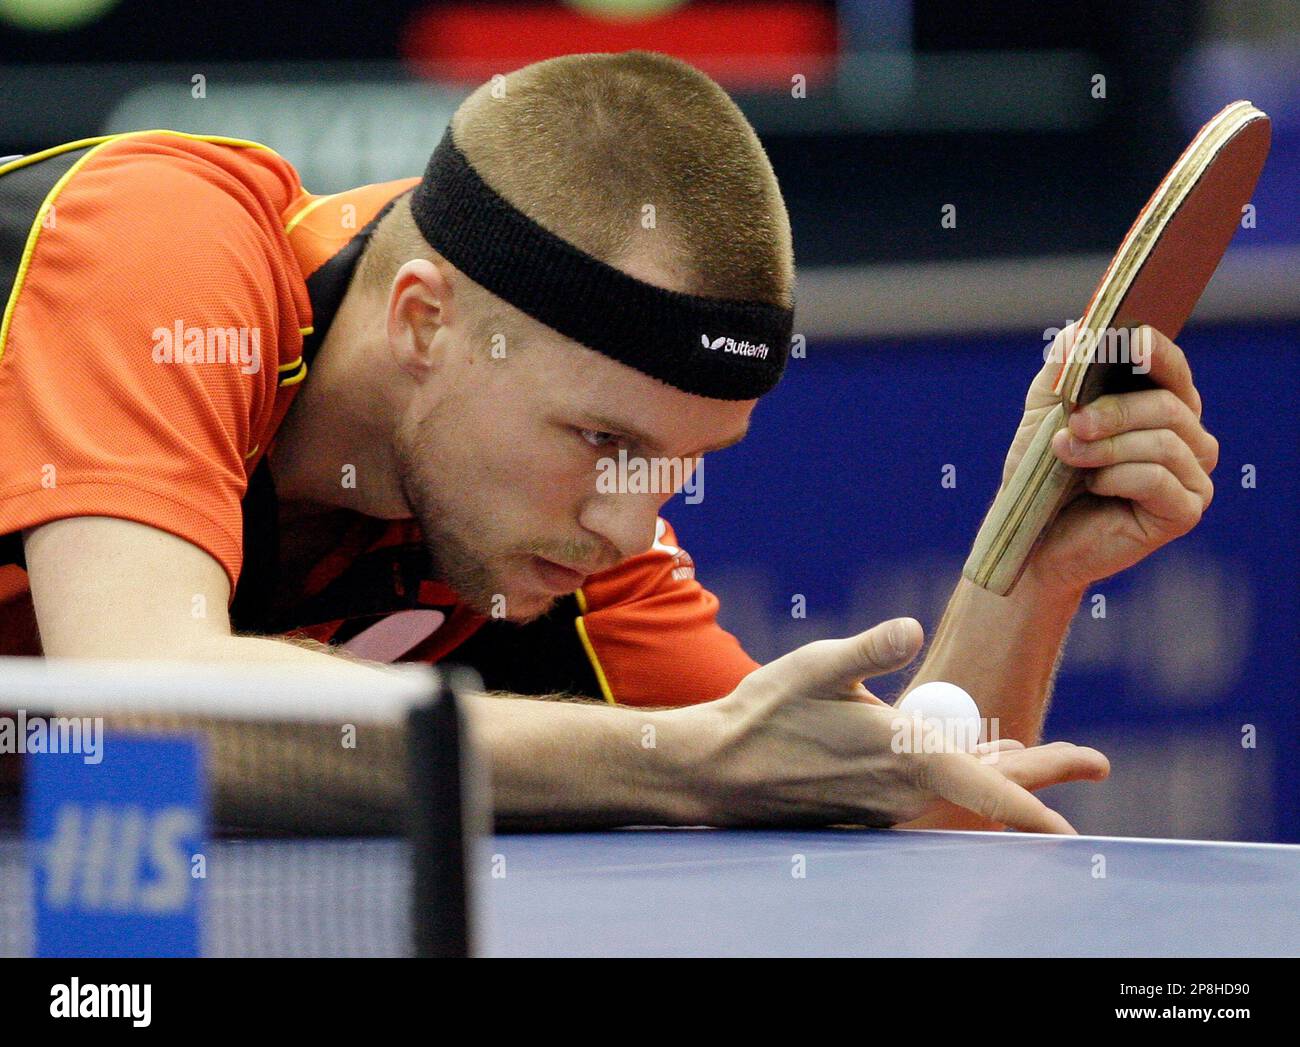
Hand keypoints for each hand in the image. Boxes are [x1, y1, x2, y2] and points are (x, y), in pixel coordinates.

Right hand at [671, 618, 1108, 832]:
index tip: (1071, 830)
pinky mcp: (867, 806)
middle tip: (1092, 758)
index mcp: (901, 756)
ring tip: (1036, 753)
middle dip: (1041, 771)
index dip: (1034, 800)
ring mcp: (885, 804)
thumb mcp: (817, 666)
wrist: (718, 767)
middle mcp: (901, 791)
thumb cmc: (765, 714)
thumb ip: (870, 647)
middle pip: (987, 786)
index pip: (984, 786)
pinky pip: (927, 790)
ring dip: (997, 771)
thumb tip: (912, 629)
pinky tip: (964, 753)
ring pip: (957, 788)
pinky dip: (954, 772)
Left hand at [1002, 324, 1218, 593]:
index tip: (1129, 339)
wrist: (1031, 536)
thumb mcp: (1045, 413)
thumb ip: (1064, 370)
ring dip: (1108, 446)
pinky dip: (1118, 477)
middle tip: (1074, 424)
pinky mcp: (1184, 512)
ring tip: (1068, 455)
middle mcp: (1188, 439)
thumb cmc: (1042, 473)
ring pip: (1165, 442)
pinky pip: (1159, 480)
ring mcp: (1192, 477)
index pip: (1172, 368)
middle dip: (1115, 412)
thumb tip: (1080, 329)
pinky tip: (1093, 486)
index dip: (1155, 351)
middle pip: (1169, 405)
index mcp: (1161, 407)